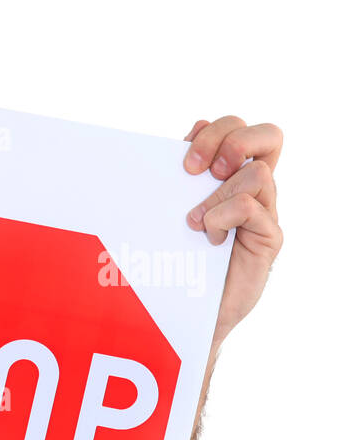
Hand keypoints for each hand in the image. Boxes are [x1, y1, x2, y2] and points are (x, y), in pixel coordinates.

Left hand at [182, 116, 283, 346]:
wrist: (183, 312)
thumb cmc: (173, 259)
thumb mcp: (171, 210)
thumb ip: (184, 175)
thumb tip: (192, 128)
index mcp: (230, 176)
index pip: (239, 127)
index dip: (215, 131)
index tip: (184, 160)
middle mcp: (253, 189)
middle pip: (269, 135)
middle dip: (232, 141)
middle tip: (200, 171)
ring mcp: (265, 212)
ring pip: (257, 173)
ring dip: (216, 195)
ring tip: (195, 223)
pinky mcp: (269, 238)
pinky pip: (251, 208)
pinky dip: (222, 218)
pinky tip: (208, 240)